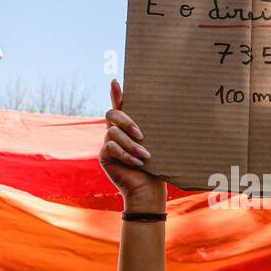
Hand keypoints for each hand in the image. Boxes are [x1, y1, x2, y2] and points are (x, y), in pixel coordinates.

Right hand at [100, 79, 165, 212]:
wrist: (148, 189)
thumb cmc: (157, 165)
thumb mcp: (156, 143)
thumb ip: (152, 128)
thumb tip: (166, 109)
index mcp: (128, 126)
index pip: (119, 105)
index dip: (115, 93)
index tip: (116, 81)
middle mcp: (115, 131)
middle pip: (112, 114)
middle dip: (126, 121)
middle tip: (141, 134)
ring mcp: (108, 143)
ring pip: (113, 132)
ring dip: (130, 144)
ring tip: (145, 155)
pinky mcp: (104, 156)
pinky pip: (110, 147)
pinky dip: (125, 155)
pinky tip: (137, 163)